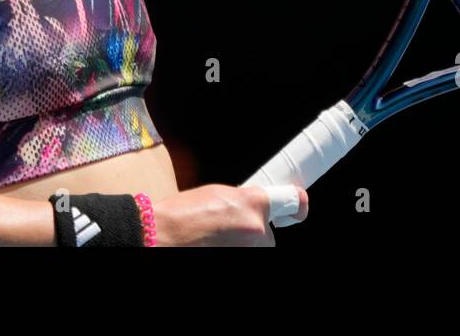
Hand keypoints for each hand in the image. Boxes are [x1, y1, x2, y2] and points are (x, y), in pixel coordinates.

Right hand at [150, 184, 308, 245]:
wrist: (160, 237)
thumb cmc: (180, 215)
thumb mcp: (217, 195)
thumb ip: (242, 202)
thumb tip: (252, 211)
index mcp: (252, 204)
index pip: (294, 202)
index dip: (298, 208)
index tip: (299, 212)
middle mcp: (257, 230)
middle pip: (267, 237)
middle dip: (252, 237)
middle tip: (225, 234)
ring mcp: (250, 252)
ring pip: (255, 251)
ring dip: (241, 249)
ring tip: (213, 243)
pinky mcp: (241, 264)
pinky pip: (246, 258)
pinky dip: (233, 254)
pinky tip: (210, 248)